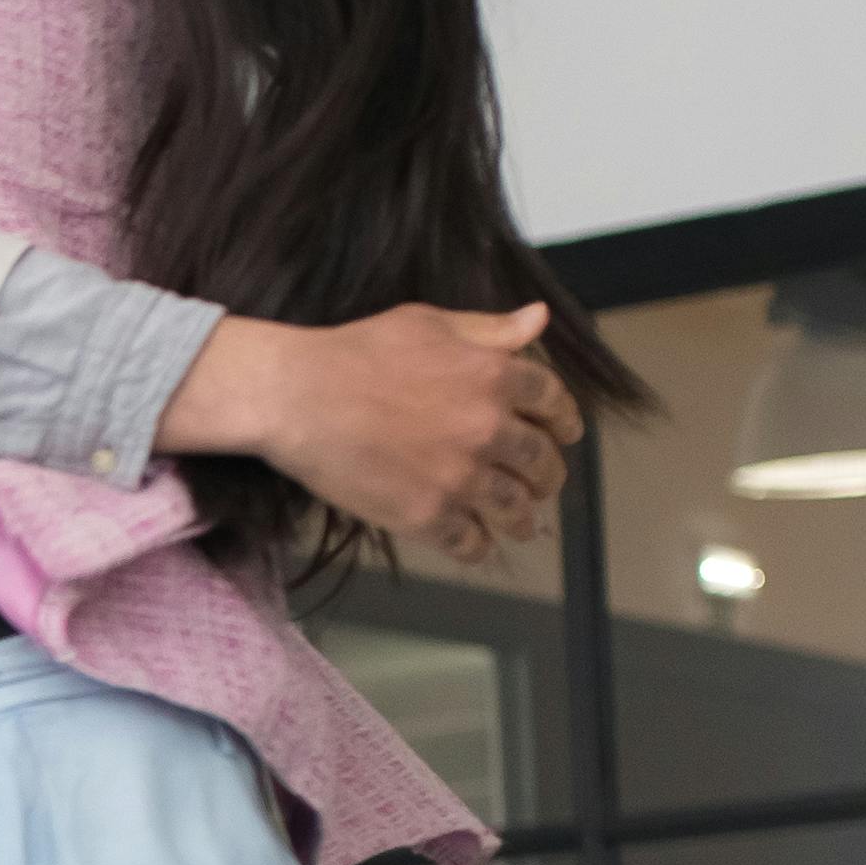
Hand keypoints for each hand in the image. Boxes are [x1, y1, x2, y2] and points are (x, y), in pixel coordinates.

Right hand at [158, 301, 575, 559]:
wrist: (299, 396)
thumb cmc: (356, 352)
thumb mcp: (427, 323)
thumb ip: (488, 329)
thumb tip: (536, 318)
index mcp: (494, 376)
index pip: (554, 402)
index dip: (565, 421)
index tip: (566, 435)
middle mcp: (488, 428)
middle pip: (542, 463)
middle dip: (548, 477)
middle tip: (543, 485)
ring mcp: (460, 476)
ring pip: (515, 509)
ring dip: (523, 519)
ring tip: (521, 525)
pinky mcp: (428, 515)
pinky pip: (471, 543)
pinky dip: (479, 546)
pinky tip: (475, 543)